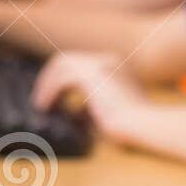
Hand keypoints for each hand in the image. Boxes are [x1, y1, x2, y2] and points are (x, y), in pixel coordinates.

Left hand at [31, 52, 146, 135]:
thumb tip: (74, 113)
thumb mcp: (107, 113)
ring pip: (61, 65)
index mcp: (115, 65)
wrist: (143, 125)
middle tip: (41, 99)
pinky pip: (61, 78)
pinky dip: (49, 91)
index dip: (62, 78)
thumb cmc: (131, 126)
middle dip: (50, 77)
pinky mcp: (92, 75)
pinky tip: (46, 106)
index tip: (54, 96)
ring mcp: (100, 64)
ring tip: (41, 104)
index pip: (80, 63)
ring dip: (47, 84)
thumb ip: (91, 109)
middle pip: (67, 59)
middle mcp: (107, 59)